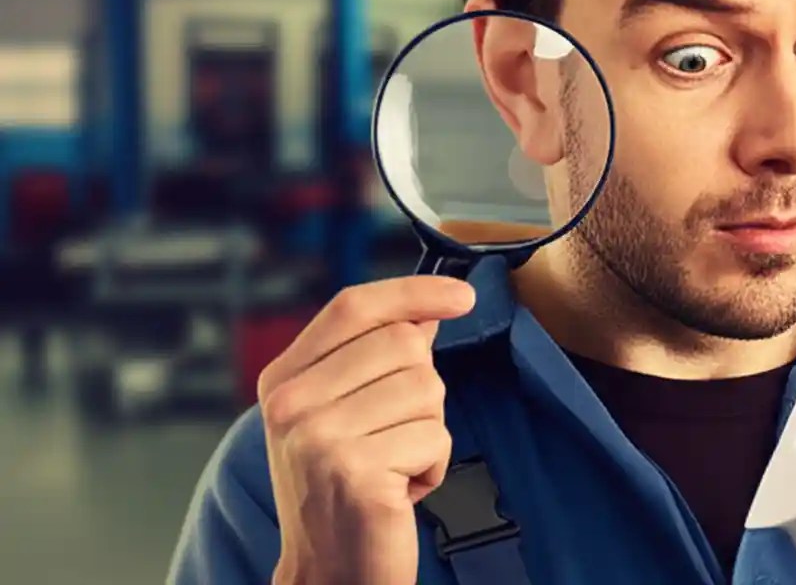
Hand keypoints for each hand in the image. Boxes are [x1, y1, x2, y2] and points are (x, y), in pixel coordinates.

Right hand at [259, 276, 475, 584]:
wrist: (330, 573)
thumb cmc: (344, 492)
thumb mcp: (343, 414)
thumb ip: (374, 359)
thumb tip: (427, 309)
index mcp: (282, 380)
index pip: (352, 307)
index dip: (412, 292)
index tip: (460, 296)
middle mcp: (291, 404)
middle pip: (403, 344)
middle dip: (423, 389)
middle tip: (395, 434)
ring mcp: (319, 437)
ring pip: (427, 389)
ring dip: (428, 431)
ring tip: (394, 466)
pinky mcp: (356, 471)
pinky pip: (435, 437)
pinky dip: (433, 466)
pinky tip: (400, 491)